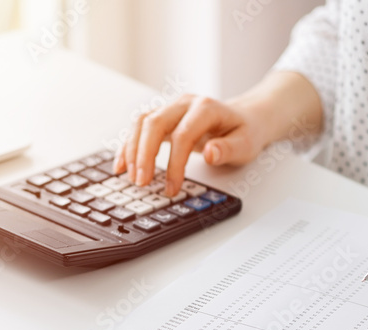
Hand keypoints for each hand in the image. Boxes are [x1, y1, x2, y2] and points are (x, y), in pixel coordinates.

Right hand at [114, 94, 268, 196]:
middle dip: (144, 155)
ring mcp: (172, 108)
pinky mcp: (163, 117)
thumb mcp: (246, 144)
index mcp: (206, 108)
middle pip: (154, 123)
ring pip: (142, 122)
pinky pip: (139, 128)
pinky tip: (122, 164)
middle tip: (141, 182)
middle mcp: (185, 104)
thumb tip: (211, 152)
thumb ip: (229, 149)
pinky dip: (128, 146)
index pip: (183, 134)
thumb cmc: (245, 132)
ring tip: (130, 176)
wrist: (246, 117)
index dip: (174, 163)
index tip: (171, 188)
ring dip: (132, 150)